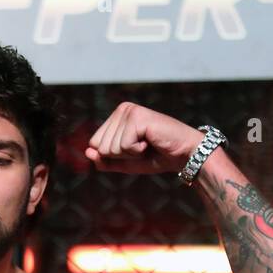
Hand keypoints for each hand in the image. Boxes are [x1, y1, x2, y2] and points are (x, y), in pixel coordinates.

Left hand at [85, 102, 204, 174]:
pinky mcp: (137, 117)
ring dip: (131, 154)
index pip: (95, 144)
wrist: (184, 154)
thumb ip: (105, 160)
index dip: (115, 156)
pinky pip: (123, 146)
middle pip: (101, 147)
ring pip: (111, 148)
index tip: (135, 149)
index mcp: (116, 117)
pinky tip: (151, 141)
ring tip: (147, 144)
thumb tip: (88, 152)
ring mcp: (128, 111)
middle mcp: (121, 110)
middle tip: (143, 148)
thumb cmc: (157, 156)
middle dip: (122, 156)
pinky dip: (137, 152)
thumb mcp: (126, 163)